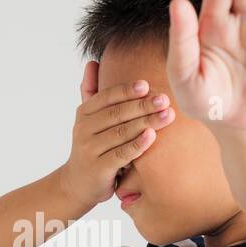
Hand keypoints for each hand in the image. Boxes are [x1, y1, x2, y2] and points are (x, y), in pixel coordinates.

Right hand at [57, 61, 174, 205]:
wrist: (77, 184)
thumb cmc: (91, 147)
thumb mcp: (87, 119)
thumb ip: (91, 91)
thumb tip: (92, 62)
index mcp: (83, 113)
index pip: (106, 97)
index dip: (127, 90)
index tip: (147, 85)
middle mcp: (83, 129)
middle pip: (117, 114)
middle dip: (142, 105)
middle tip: (165, 99)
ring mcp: (89, 149)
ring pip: (121, 133)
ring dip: (146, 122)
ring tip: (168, 115)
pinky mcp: (98, 168)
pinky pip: (121, 154)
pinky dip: (137, 145)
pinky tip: (152, 136)